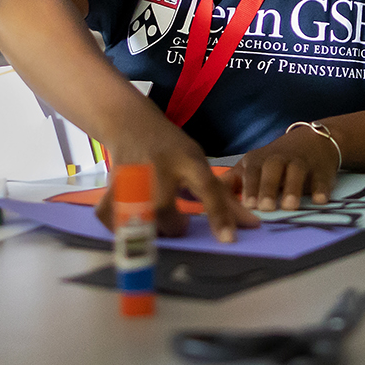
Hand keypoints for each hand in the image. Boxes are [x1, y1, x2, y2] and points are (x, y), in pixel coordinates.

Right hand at [93, 111, 258, 242]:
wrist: (131, 124)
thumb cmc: (172, 149)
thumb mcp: (199, 164)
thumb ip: (223, 197)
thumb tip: (252, 226)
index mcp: (188, 161)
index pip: (208, 188)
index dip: (219, 215)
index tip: (228, 240)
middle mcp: (159, 168)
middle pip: (165, 210)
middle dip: (174, 225)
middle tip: (179, 223)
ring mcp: (132, 176)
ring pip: (137, 216)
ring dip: (150, 227)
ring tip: (157, 222)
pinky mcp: (112, 186)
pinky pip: (111, 217)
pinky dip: (120, 225)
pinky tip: (131, 221)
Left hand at [234, 125, 339, 209]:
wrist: (314, 140)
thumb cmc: (277, 158)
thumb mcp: (255, 164)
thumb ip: (234, 180)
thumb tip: (209, 195)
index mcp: (260, 160)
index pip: (252, 171)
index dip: (250, 186)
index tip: (248, 204)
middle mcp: (280, 159)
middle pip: (272, 169)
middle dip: (268, 187)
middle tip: (265, 207)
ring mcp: (302, 162)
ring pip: (296, 172)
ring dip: (293, 188)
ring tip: (289, 206)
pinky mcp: (322, 169)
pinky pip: (322, 178)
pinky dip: (321, 189)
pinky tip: (320, 201)